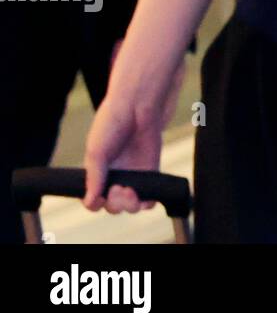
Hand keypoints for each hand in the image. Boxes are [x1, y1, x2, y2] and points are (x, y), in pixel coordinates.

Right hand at [83, 53, 185, 212]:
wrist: (137, 106)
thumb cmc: (111, 123)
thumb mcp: (96, 152)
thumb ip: (94, 178)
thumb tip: (89, 201)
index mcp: (98, 173)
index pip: (94, 200)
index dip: (96, 204)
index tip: (100, 198)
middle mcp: (115, 176)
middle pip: (113, 205)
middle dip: (115, 204)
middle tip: (118, 189)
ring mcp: (133, 174)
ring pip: (131, 204)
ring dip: (129, 205)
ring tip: (129, 191)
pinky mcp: (151, 170)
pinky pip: (150, 195)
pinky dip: (147, 201)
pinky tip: (143, 194)